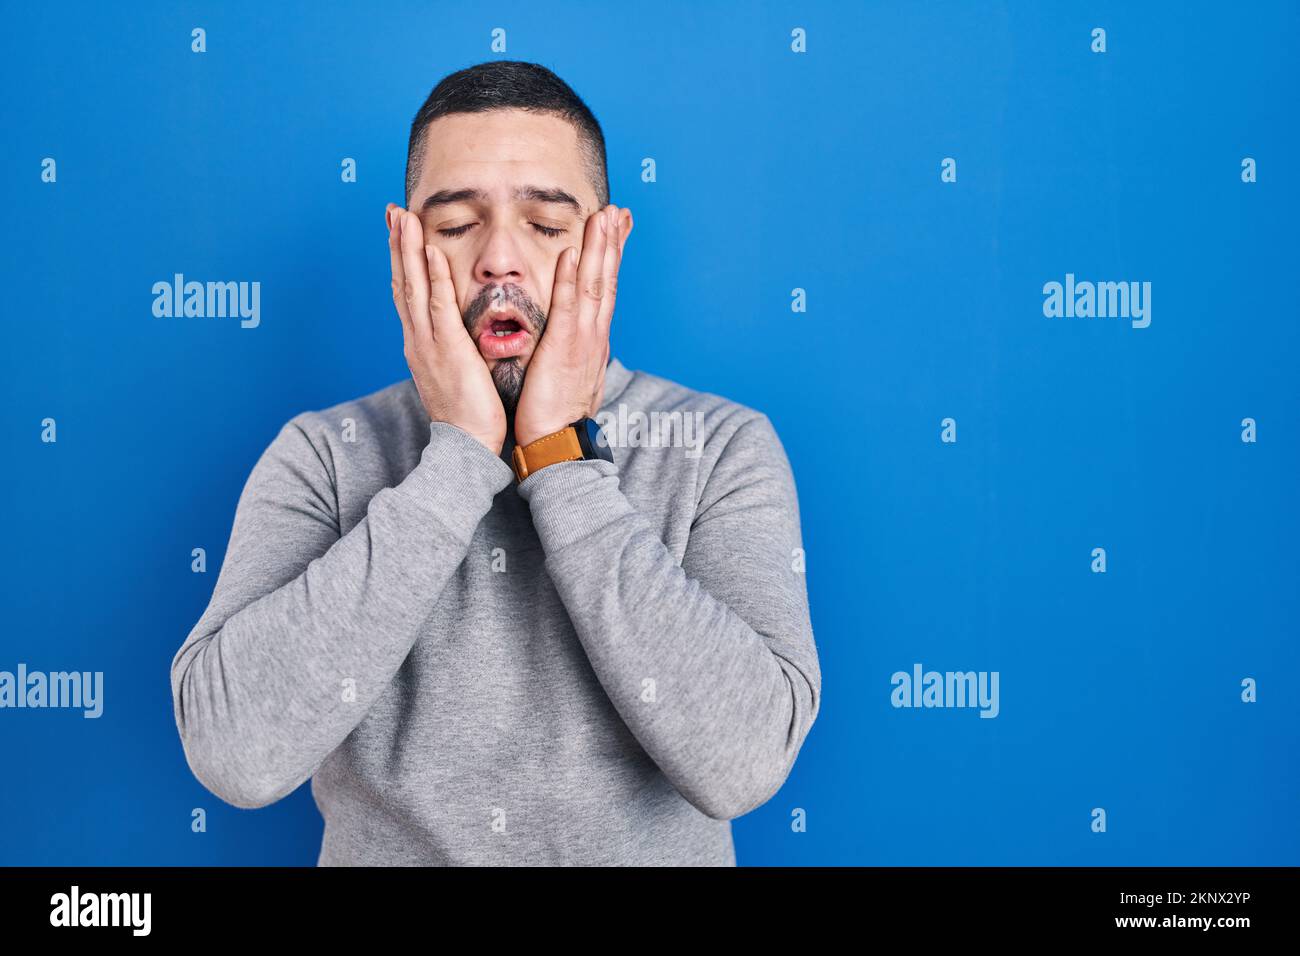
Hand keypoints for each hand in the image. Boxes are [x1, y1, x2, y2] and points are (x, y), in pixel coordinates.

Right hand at [387, 203, 506, 454]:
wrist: (466, 445)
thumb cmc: (469, 415)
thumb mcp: (456, 374)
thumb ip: (454, 350)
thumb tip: (458, 338)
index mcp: (421, 344)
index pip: (408, 295)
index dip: (403, 262)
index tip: (400, 232)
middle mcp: (417, 339)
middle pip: (403, 282)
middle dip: (397, 245)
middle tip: (392, 211)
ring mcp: (428, 342)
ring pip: (415, 286)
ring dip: (408, 249)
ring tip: (404, 216)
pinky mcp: (448, 348)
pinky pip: (439, 305)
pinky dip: (434, 276)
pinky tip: (430, 250)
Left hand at [513, 203, 627, 447]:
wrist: (557, 446)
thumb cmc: (555, 416)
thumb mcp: (568, 377)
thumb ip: (572, 354)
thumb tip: (575, 344)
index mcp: (593, 341)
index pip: (605, 291)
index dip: (611, 259)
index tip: (617, 232)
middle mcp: (594, 336)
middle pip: (608, 280)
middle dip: (613, 243)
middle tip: (619, 210)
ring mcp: (583, 340)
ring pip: (595, 285)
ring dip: (600, 249)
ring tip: (604, 216)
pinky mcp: (564, 348)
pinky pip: (569, 306)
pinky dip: (572, 278)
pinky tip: (574, 252)